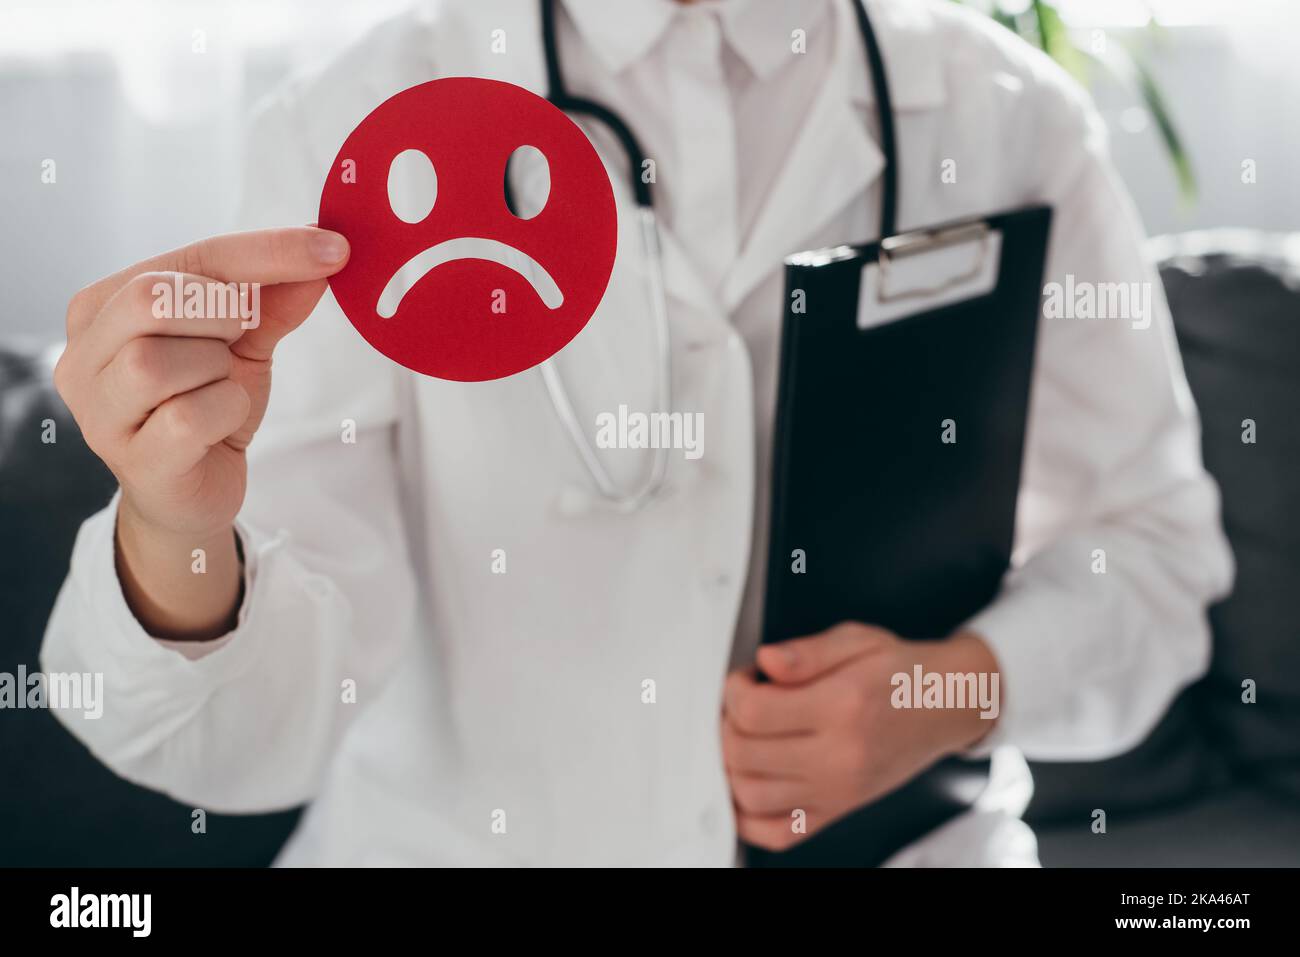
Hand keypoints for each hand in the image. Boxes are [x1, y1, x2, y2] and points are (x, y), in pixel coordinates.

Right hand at [55, 227, 349, 637]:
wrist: (196, 490)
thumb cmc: (207, 405)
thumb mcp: (245, 343)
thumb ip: (274, 298)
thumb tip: (323, 250)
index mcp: (103, 305)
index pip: (190, 259)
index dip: (266, 251)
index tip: (333, 247)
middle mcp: (83, 352)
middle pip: (152, 298)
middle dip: (221, 316)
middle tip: (238, 341)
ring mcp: (98, 409)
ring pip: (159, 362)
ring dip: (218, 373)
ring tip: (217, 389)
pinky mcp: (131, 458)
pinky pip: (186, 418)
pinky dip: (223, 413)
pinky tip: (219, 426)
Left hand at [722, 623, 999, 851]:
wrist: (947, 707)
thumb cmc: (901, 673)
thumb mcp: (857, 640)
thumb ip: (807, 651)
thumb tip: (765, 661)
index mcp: (842, 707)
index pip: (753, 712)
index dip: (734, 689)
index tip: (746, 678)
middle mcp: (839, 757)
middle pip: (743, 753)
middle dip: (727, 723)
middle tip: (744, 704)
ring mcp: (838, 792)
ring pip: (750, 795)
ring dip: (732, 764)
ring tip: (748, 736)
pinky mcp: (838, 812)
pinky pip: (776, 832)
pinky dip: (749, 814)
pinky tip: (752, 780)